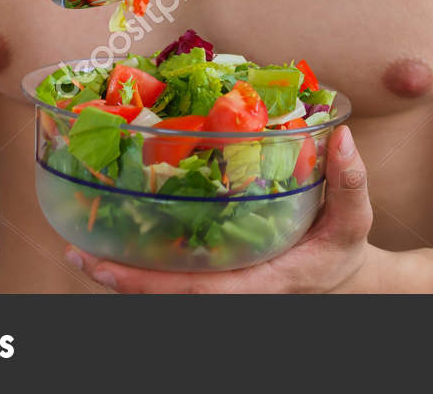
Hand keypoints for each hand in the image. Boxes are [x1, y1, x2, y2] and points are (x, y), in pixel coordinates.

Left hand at [67, 125, 374, 292]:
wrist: (342, 278)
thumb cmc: (343, 248)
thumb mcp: (355, 219)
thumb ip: (351, 180)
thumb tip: (342, 136)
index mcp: (260, 284)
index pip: (197, 290)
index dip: (149, 284)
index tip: (108, 268)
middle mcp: (234, 291)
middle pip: (166, 296)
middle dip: (120, 278)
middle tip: (77, 252)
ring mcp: (224, 286)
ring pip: (165, 290)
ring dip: (124, 272)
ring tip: (80, 247)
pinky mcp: (218, 275)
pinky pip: (174, 276)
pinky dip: (143, 263)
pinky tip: (117, 240)